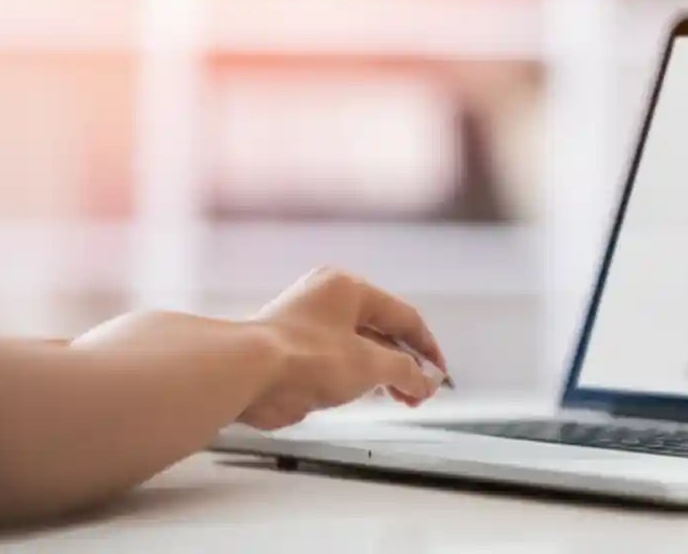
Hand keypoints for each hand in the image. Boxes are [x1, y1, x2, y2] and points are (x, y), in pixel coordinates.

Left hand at [239, 267, 448, 429]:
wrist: (246, 374)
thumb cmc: (309, 357)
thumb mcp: (369, 364)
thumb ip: (405, 371)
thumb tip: (428, 383)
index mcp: (348, 288)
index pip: (403, 315)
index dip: (427, 347)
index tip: (441, 376)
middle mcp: (328, 300)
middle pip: (381, 331)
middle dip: (405, 364)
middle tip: (421, 394)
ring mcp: (307, 326)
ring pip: (358, 348)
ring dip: (383, 374)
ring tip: (402, 400)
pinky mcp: (292, 352)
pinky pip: (336, 362)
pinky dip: (357, 378)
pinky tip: (368, 397)